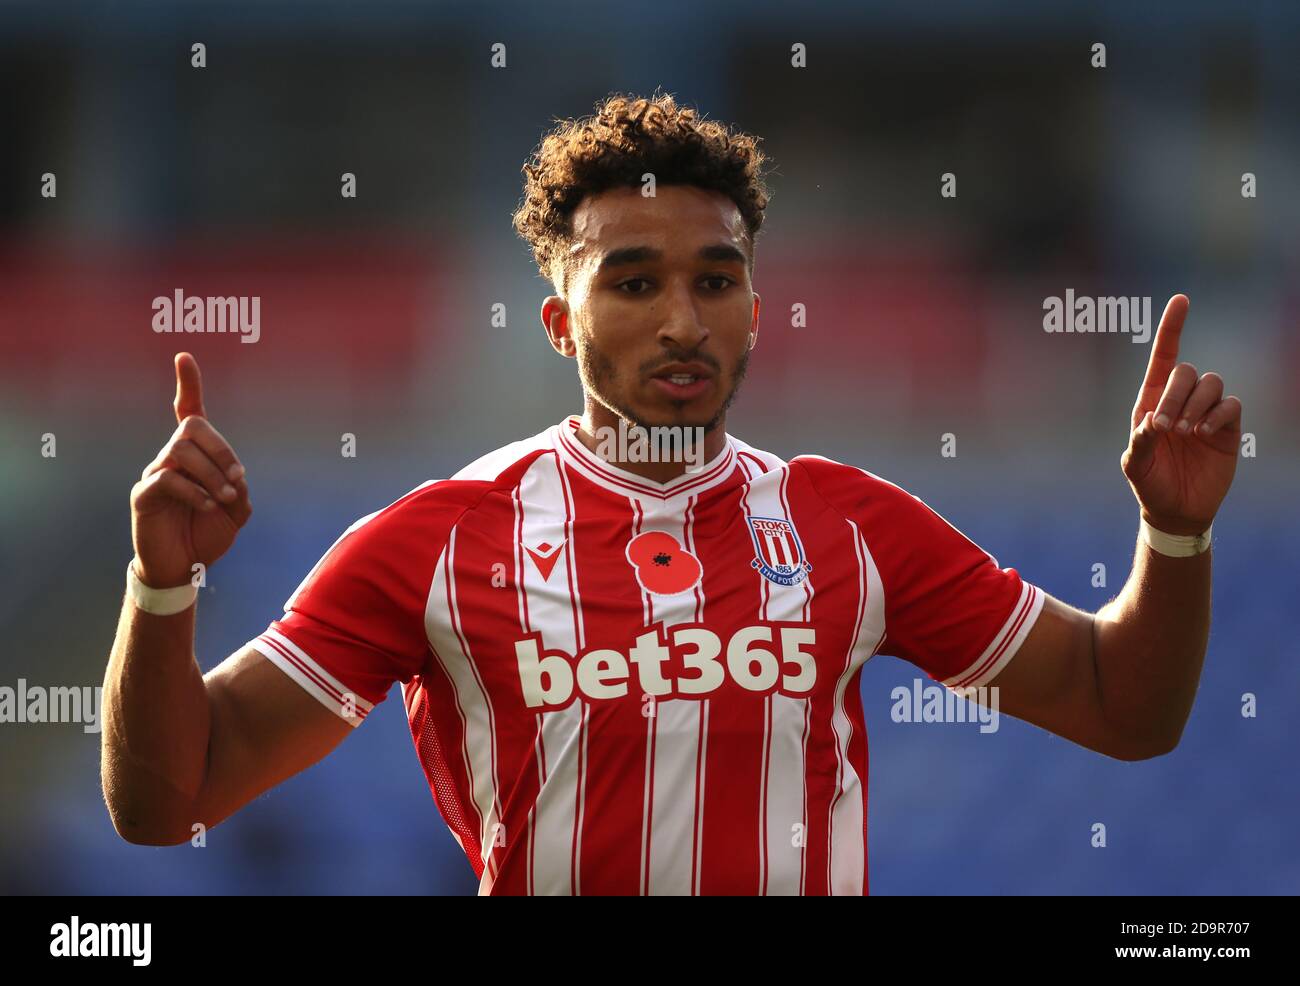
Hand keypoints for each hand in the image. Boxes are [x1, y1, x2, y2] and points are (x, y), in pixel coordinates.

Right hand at [130, 353, 252, 587]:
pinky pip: (167, 477)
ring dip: (212, 473)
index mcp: (196, 456)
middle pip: (192, 427)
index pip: (188, 412)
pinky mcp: (143, 494)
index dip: (188, 384)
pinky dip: (194, 490)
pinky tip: (207, 506)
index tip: (184, 356)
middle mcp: (172, 457)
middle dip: (222, 450)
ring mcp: (155, 473)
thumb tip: (233, 475)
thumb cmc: (207, 534)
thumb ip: (238, 487)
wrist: (183, 567)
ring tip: (223, 498)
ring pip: (181, 450)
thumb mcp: (236, 511)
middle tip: (237, 479)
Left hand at [1120, 295, 1241, 535]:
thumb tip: (1153, 420)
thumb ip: (1140, 440)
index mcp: (1151, 402)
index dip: (1172, 329)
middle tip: (1165, 427)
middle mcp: (1179, 401)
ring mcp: (1205, 412)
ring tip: (1186, 432)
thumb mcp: (1136, 464)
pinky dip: (1217, 415)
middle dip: (1174, 395)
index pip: (1163, 358)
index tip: (1181, 300)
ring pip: (1211, 384)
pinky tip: (1203, 434)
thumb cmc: (1151, 483)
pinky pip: (1230, 405)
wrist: (1177, 509)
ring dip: (1196, 405)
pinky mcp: (1227, 427)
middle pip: (1186, 371)